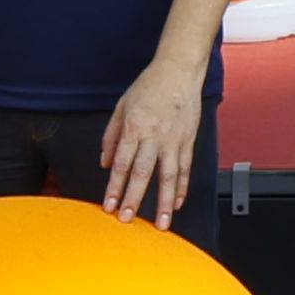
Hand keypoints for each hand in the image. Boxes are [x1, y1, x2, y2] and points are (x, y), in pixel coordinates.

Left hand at [100, 54, 207, 226]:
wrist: (178, 70)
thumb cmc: (148, 87)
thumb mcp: (121, 107)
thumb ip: (111, 137)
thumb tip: (105, 164)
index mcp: (134, 127)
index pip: (122, 164)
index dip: (115, 187)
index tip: (109, 205)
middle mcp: (154, 135)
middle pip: (142, 173)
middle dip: (134, 199)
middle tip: (127, 219)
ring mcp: (173, 139)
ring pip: (169, 177)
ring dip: (164, 203)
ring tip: (162, 224)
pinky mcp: (188, 140)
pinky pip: (185, 168)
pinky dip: (181, 188)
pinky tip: (177, 203)